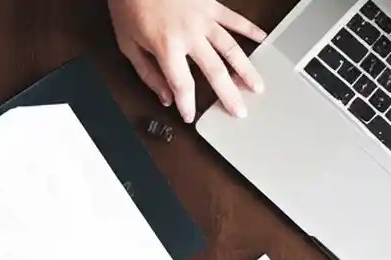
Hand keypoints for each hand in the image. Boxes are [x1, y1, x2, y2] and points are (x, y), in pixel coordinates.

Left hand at [108, 0, 266, 122]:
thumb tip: (164, 96)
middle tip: (240, 112)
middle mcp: (190, 35)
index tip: (190, 117)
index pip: (182, 85)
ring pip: (231, 49)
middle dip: (228, 95)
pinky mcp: (210, 4)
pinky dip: (250, 29)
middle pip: (215, 72)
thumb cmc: (129, 5)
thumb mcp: (128, 43)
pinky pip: (234, 19)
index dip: (187, 104)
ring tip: (257, 87)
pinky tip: (263, 40)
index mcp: (167, 47)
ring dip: (246, 69)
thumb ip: (147, 73)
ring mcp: (203, 19)